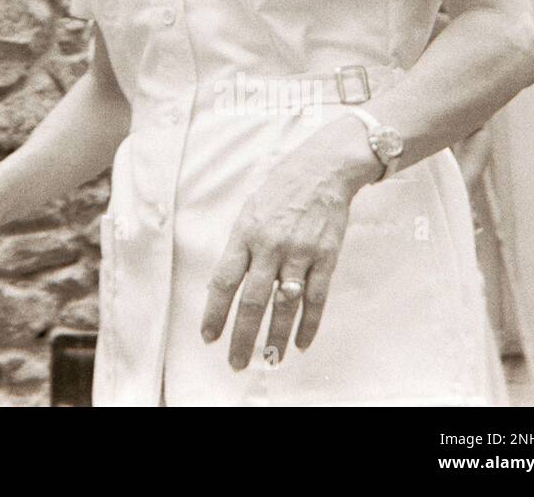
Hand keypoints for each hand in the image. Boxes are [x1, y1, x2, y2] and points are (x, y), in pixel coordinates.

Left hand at [200, 150, 355, 369]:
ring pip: (285, 306)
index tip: (208, 336)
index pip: (224, 281)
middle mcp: (270, 247)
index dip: (214, 312)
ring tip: (269, 362)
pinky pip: (316, 299)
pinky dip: (308, 325)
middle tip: (235, 363)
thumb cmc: (278, 191)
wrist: (320, 171)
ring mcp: (300, 254)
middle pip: (253, 301)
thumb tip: (223, 286)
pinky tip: (300, 344)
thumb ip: (239, 248)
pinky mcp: (326, 258)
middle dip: (242, 336)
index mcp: (245, 234)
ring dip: (275, 338)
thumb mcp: (248, 212)